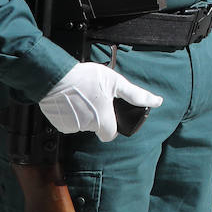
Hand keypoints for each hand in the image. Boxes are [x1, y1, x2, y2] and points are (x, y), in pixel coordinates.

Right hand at [39, 63, 163, 141]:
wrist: (54, 77)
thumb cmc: (86, 79)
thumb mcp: (116, 82)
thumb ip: (136, 95)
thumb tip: (158, 101)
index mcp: (102, 120)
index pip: (110, 135)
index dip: (112, 126)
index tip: (111, 114)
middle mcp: (86, 127)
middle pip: (96, 127)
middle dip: (97, 115)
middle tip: (95, 98)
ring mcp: (70, 126)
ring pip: (82, 123)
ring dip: (83, 113)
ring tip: (82, 96)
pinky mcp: (57, 123)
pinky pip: (68, 121)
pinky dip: (70, 113)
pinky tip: (70, 100)